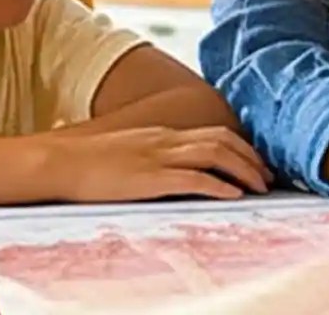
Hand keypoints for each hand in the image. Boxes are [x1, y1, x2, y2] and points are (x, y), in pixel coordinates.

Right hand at [45, 126, 274, 201]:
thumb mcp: (128, 151)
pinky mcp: (149, 177)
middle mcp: (166, 140)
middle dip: (251, 157)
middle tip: (268, 177)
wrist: (60, 162)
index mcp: (162, 135)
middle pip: (222, 139)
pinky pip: (193, 178)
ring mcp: (158, 157)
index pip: (213, 133)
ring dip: (243, 170)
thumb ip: (152, 155)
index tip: (256, 164)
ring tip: (260, 187)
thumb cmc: (87, 162)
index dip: (241, 147)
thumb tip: (170, 168)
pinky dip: (218, 185)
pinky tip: (234, 195)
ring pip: (215, 154)